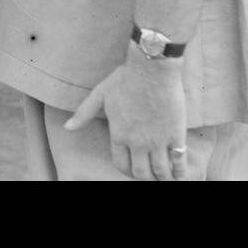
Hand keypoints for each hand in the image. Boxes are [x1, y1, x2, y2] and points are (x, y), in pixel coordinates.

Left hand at [65, 47, 187, 179]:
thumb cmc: (124, 79)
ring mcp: (157, 141)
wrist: (152, 69)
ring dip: (162, 178)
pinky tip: (180, 175)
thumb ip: (84, 114)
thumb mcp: (100, 95)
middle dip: (145, 177)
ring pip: (160, 171)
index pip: (121, 164)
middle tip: (149, 174)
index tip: (132, 170)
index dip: (127, 170)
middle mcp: (137, 142)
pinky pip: (179, 162)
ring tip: (164, 176)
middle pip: (141, 172)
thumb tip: (67, 128)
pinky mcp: (175, 135)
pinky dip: (180, 173)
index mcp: (119, 134)